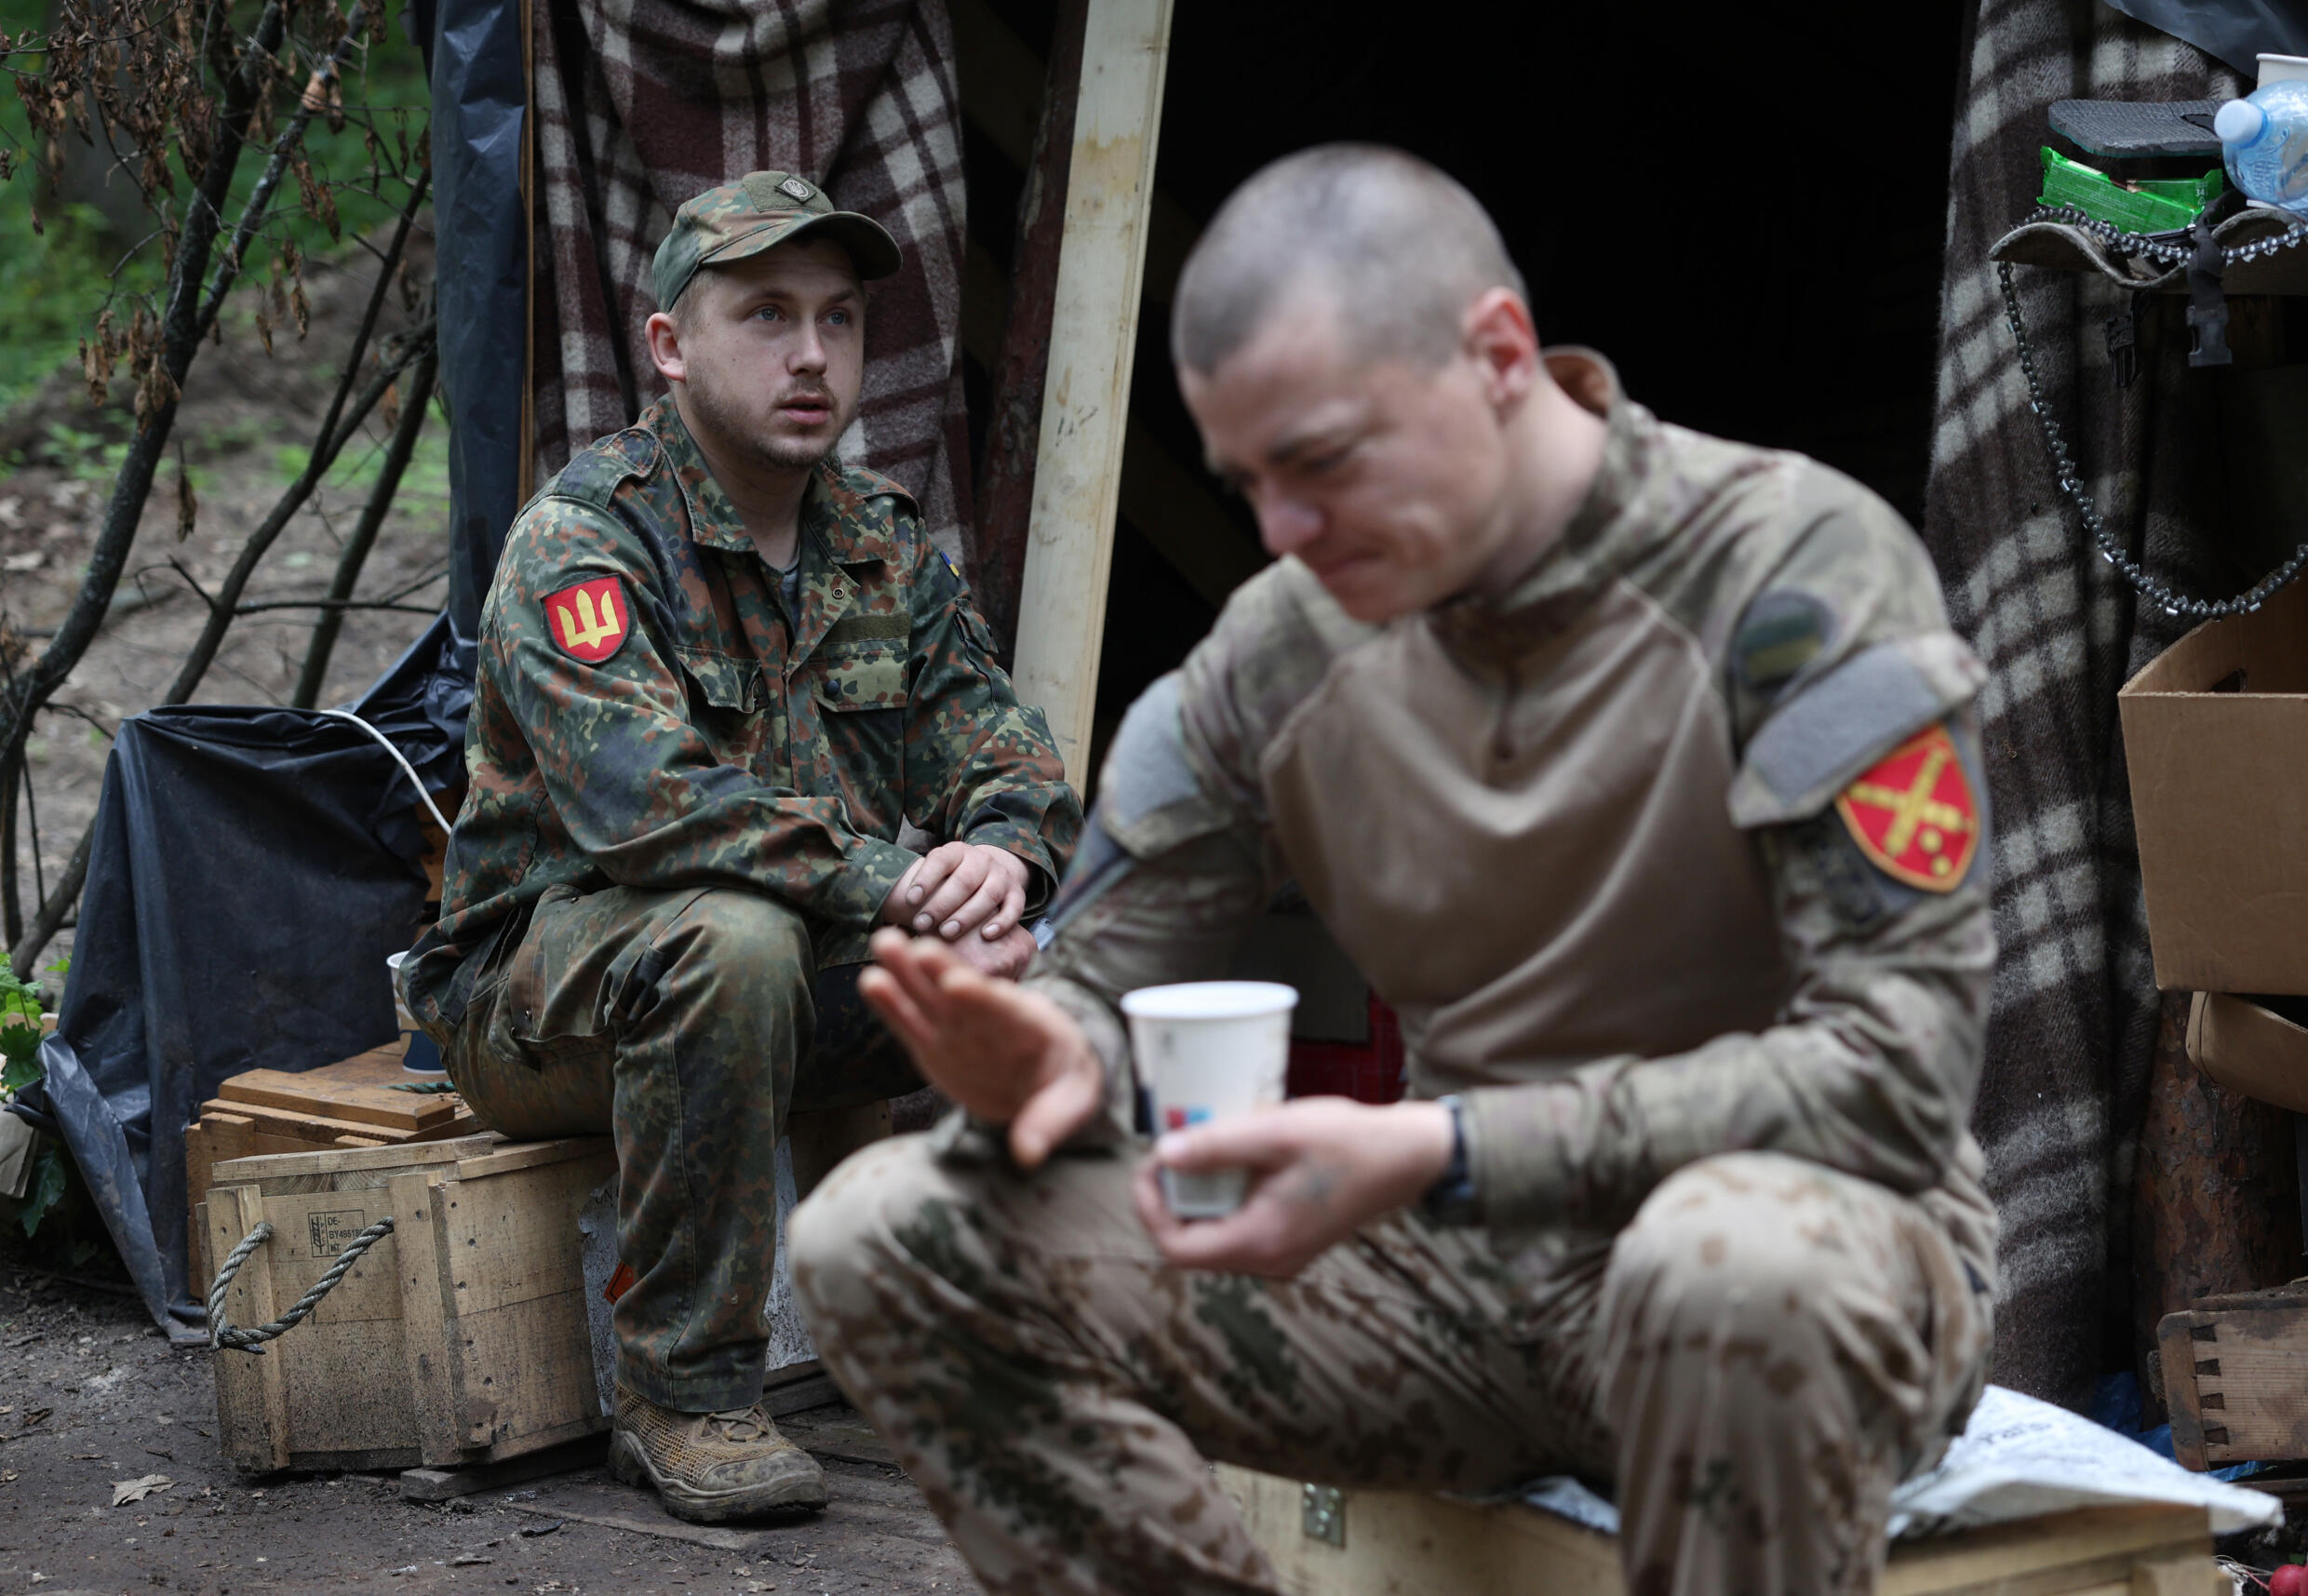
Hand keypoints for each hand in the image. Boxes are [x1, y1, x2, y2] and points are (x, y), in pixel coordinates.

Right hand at [858, 927, 1103, 1165]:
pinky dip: (892, 1004)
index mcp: (1028, 1025)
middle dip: (940, 968)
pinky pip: (911, 1022)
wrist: (1045, 1079)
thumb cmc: (1063, 1083)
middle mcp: (987, 1021)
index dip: (983, 999)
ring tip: (885, 942)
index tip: (960, 984)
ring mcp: (957, 1028)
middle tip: (918, 948)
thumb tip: (1028, 1155)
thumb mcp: (1072, 1101)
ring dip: (908, 971)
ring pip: (931, 996)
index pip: (1004, 1010)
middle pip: (962, 991)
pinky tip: (872, 981)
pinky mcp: (934, 1044)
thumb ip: (1049, 1122)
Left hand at [884, 842, 1030, 943]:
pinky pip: (1014, 907)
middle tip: (922, 924)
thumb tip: (891, 915)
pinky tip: (986, 935)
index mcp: (957, 851)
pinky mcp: (1017, 893)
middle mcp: (981, 860)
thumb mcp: (939, 873)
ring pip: (988, 894)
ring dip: (967, 915)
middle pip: (964, 880)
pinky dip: (1001, 921)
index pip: (940, 860)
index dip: (925, 879)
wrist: (993, 870)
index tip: (909, 900)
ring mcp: (1001, 876)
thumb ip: (923, 888)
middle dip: (941, 903)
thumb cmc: (953, 881)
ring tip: (947, 932)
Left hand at [1131, 1097, 1455, 1277]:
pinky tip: (1236, 1158)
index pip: (1177, 1248)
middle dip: (1173, 1196)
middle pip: (1192, 1244)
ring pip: (1215, 1235)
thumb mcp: (1277, 1133)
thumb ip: (1217, 1145)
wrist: (1408, 1156)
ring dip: (1200, 1194)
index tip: (1151, 1161)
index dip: (1150, 1207)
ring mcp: (1282, 1254)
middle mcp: (1269, 1260)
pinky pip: (1240, 1226)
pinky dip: (1226, 1196)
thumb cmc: (1348, 1141)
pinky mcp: (1292, 1239)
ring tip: (1203, 1146)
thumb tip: (1163, 1154)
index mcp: (1262, 1242)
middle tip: (1174, 1147)